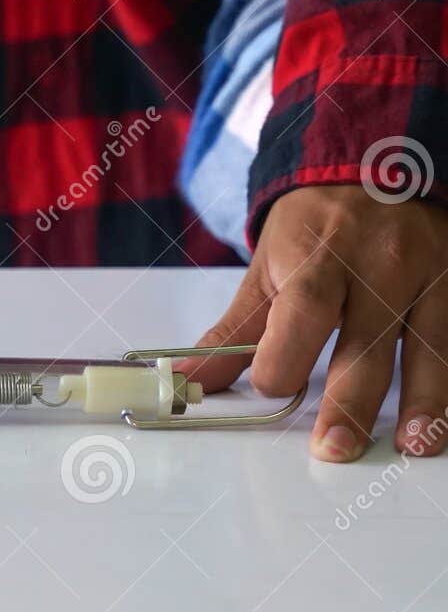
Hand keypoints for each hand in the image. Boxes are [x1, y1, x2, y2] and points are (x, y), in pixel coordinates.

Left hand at [184, 185, 447, 461]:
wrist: (377, 162)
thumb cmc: (315, 225)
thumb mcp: (267, 268)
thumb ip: (233, 333)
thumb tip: (189, 383)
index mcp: (319, 259)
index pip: (304, 310)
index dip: (285, 354)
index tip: (271, 386)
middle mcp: (380, 266)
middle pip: (366, 339)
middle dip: (351, 400)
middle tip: (335, 448)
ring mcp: (430, 274)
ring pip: (431, 343)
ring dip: (425, 400)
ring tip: (414, 446)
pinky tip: (444, 420)